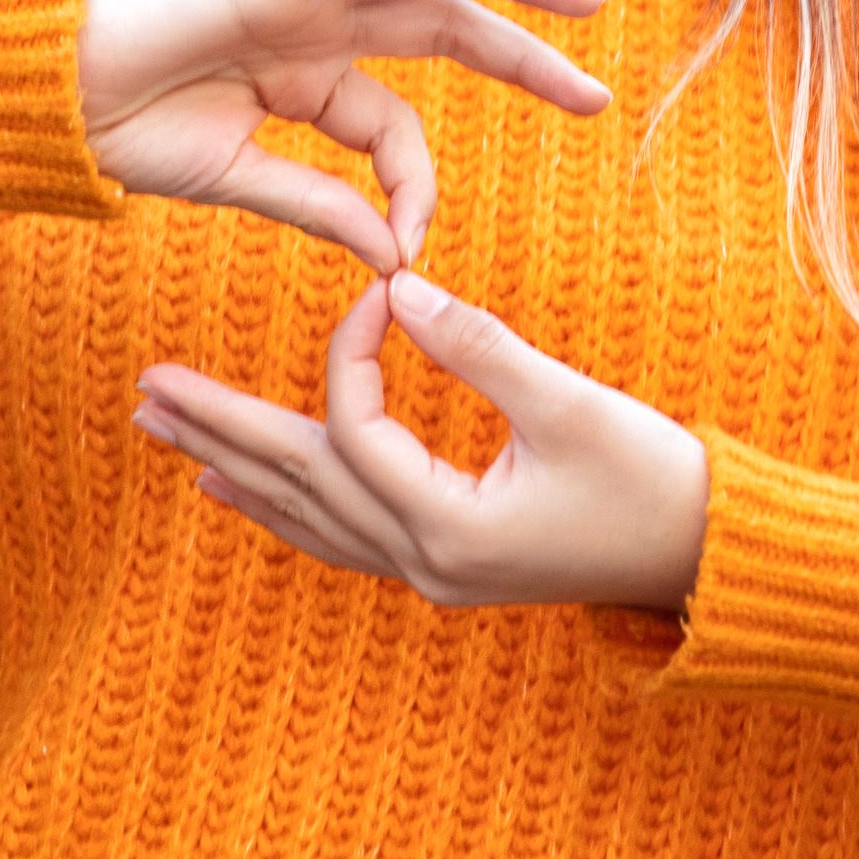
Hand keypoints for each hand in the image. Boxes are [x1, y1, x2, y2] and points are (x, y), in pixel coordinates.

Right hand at [77, 0, 610, 273]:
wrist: (50, 102)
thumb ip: (320, 205)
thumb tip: (392, 251)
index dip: (417, 187)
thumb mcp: (242, 181)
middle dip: (526, 54)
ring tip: (585, 1)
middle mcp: (319, 26)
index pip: (398, 126)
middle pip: (448, 27)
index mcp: (310, 79)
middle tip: (598, 89)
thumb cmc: (126, 135)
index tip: (411, 249)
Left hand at [130, 269, 711, 615]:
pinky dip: (286, 508)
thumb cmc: (654, 479)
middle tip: (146, 392)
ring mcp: (432, 575)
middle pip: (299, 487)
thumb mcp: (569, 405)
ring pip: (310, 519)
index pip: (356, 432)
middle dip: (221, 434)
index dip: (349, 353)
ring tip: (168, 438)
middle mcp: (425, 565)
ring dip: (237, 470)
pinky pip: (342, 537)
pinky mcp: (448, 566)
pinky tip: (239, 491)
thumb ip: (478, 346)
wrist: (712, 558)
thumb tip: (396, 284)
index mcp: (449, 530)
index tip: (373, 288)